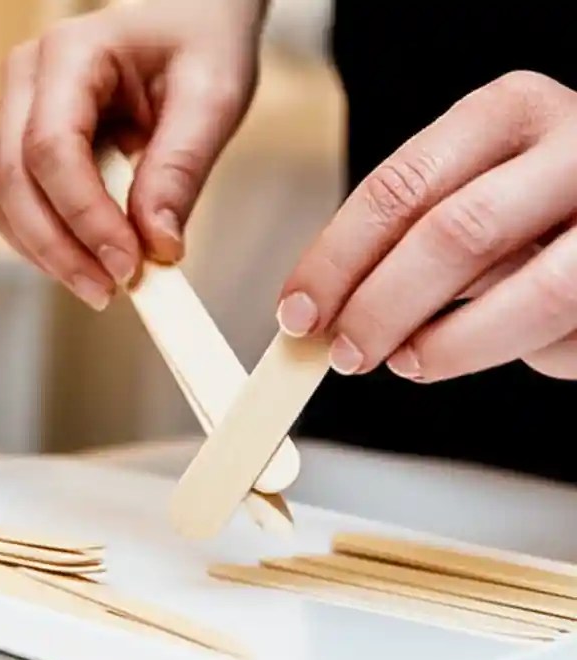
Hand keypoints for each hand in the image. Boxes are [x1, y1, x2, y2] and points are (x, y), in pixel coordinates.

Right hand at [0, 0, 266, 309]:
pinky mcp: (22, 143)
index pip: (52, 147)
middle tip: (108, 291)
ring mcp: (16, 110)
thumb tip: (157, 245)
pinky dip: (45, 241)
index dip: (84, 216)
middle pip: (13, 179)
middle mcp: (27, 78)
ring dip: (46, 251)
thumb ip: (181, 168)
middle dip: (57, 246)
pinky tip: (87, 263)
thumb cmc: (201, 42)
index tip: (127, 264)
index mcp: (71, 52)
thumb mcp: (213, 96)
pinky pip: (15, 204)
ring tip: (104, 285)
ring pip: (3, 198)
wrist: (191, 20)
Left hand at [277, 70, 576, 381]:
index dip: (337, 259)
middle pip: (456, 234)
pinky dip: (529, 354)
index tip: (297, 311)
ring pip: (535, 292)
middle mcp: (575, 144)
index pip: (400, 186)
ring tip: (409, 361)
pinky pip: (575, 328)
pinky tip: (498, 352)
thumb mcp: (476, 190)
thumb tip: (328, 306)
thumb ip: (412, 234)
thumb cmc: (541, 203)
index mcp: (508, 111)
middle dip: (383, 307)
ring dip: (452, 344)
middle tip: (345, 352)